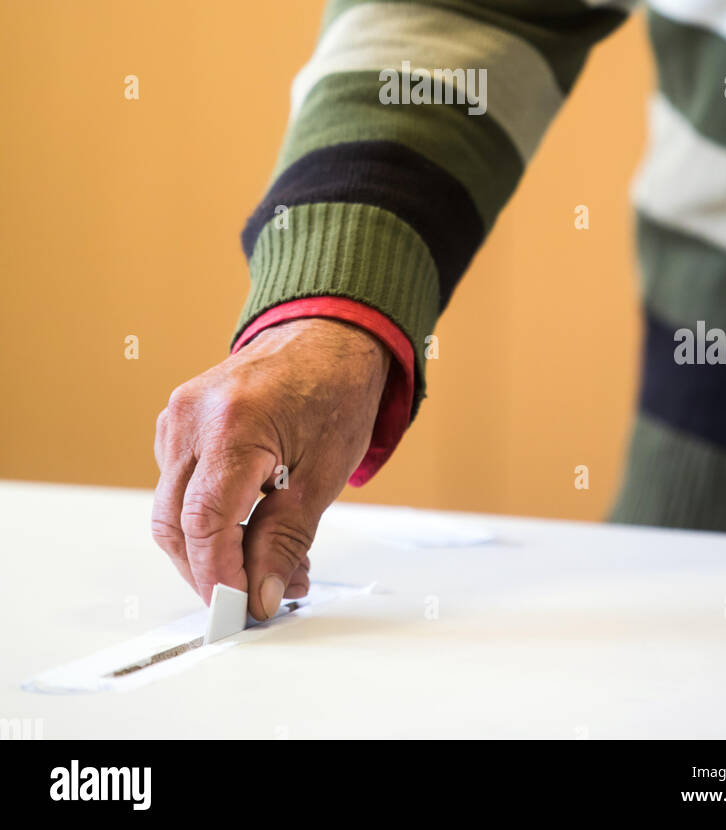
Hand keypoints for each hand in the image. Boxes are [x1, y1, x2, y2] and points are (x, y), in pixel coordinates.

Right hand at [151, 318, 389, 618]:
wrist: (327, 334)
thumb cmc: (333, 389)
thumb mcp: (323, 473)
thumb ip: (286, 539)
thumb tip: (259, 594)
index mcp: (232, 425)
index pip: (204, 523)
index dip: (219, 577)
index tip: (242, 609)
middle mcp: (192, 417)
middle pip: (175, 523)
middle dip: (211, 571)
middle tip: (260, 596)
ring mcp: (178, 416)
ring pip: (172, 509)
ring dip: (211, 548)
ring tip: (271, 562)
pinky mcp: (178, 421)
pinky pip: (178, 485)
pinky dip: (206, 517)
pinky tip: (252, 528)